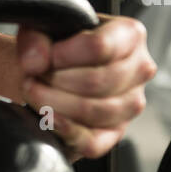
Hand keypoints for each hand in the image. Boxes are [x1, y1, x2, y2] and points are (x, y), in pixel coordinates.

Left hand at [16, 15, 156, 159]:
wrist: (47, 71)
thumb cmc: (53, 46)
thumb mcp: (39, 29)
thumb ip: (34, 40)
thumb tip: (35, 62)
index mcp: (129, 35)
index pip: (99, 47)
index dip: (61, 55)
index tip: (41, 58)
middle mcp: (139, 70)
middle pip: (95, 81)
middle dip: (53, 81)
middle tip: (31, 78)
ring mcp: (130, 104)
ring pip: (93, 110)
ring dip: (53, 103)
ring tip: (33, 92)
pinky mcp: (115, 133)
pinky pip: (92, 142)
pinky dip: (65, 130)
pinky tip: (47, 117)